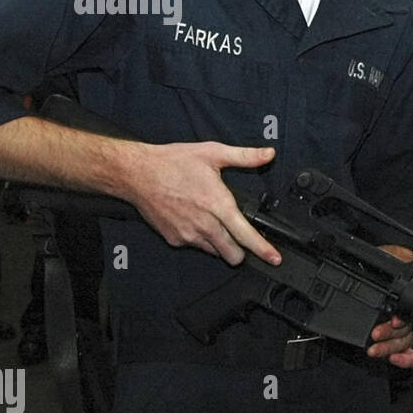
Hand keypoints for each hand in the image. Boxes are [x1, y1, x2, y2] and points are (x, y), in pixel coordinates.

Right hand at [123, 140, 280, 266]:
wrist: (137, 173)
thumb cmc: (173, 162)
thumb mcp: (213, 153)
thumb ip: (244, 156)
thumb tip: (268, 154)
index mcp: (218, 205)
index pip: (246, 235)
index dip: (263, 250)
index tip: (275, 259)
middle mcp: (204, 224)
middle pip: (233, 254)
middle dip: (241, 251)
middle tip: (241, 238)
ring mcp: (188, 235)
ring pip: (215, 252)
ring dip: (220, 244)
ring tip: (214, 223)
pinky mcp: (174, 239)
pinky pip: (195, 246)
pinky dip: (200, 239)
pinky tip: (194, 221)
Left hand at [365, 244, 412, 367]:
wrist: (372, 272)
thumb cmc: (383, 265)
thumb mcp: (386, 257)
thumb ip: (396, 256)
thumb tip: (409, 256)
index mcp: (409, 295)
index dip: (404, 318)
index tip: (393, 321)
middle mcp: (410, 313)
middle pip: (409, 329)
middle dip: (392, 335)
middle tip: (376, 334)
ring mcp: (406, 329)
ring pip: (406, 343)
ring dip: (391, 348)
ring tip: (374, 350)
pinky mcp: (399, 341)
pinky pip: (410, 354)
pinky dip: (406, 359)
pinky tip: (395, 360)